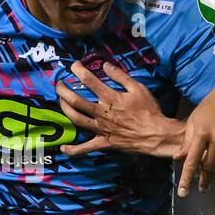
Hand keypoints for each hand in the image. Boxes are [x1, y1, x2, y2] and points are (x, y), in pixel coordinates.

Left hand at [55, 60, 181, 157]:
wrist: (156, 134)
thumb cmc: (149, 110)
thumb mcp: (138, 88)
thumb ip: (120, 76)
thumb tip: (105, 65)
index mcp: (110, 98)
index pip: (89, 81)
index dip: (78, 70)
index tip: (73, 65)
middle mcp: (101, 112)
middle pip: (75, 100)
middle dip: (63, 91)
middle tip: (58, 84)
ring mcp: (100, 129)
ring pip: (76, 119)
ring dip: (64, 110)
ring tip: (60, 102)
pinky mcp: (103, 143)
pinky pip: (86, 148)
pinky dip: (74, 150)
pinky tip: (63, 148)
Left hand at [177, 78, 214, 195]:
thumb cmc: (211, 108)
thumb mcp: (195, 121)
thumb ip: (188, 141)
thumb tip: (178, 159)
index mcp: (202, 132)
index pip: (192, 161)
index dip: (186, 179)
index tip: (183, 193)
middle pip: (210, 167)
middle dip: (205, 179)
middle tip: (203, 187)